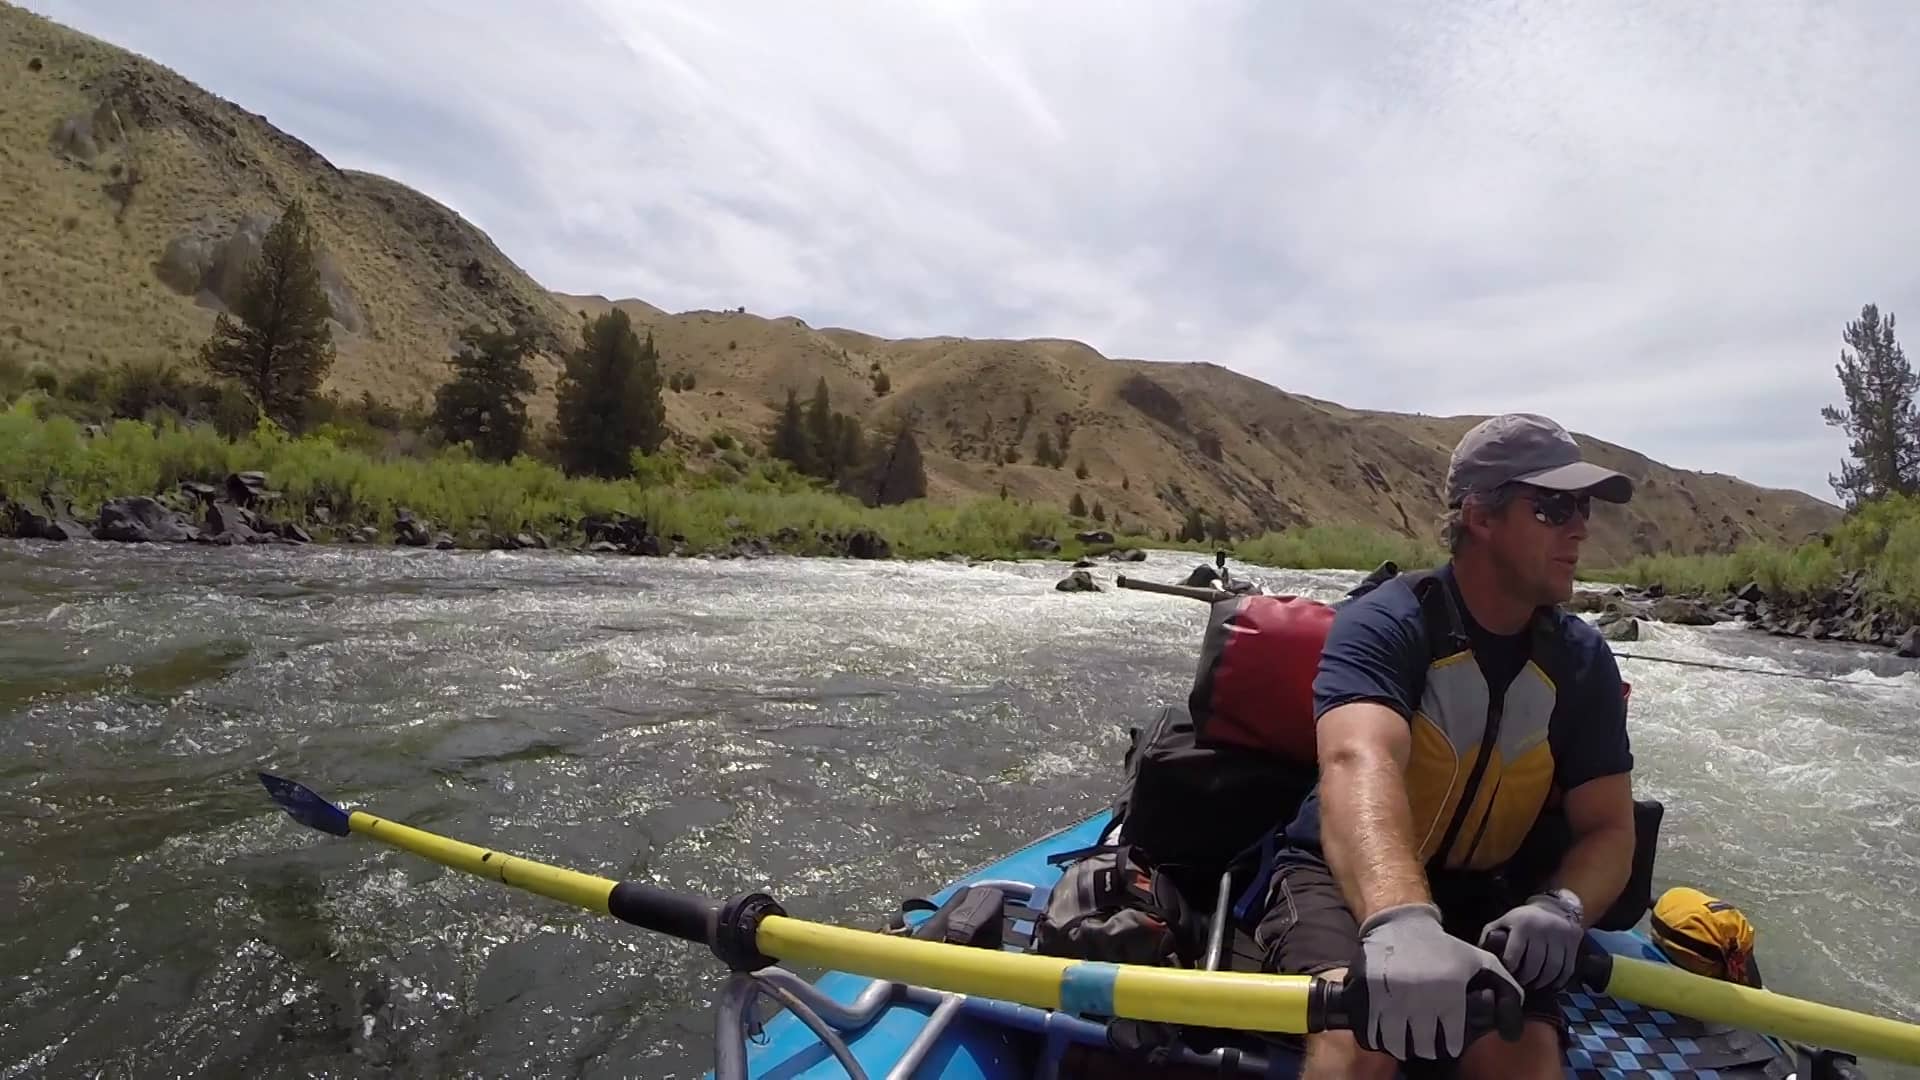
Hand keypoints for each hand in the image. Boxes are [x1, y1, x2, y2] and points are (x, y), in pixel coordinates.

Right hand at [1349, 902, 1523, 1059]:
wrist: (1400, 926)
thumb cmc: (1442, 946)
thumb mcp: (1478, 959)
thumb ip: (1504, 983)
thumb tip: (1516, 1013)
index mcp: (1449, 996)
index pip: (1450, 1042)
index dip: (1450, 1043)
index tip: (1447, 1039)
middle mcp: (1422, 1003)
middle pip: (1425, 1047)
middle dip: (1428, 1046)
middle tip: (1426, 1039)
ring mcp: (1394, 1002)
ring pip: (1399, 1045)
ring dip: (1404, 1046)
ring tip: (1407, 1039)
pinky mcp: (1371, 999)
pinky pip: (1376, 1034)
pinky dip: (1381, 1037)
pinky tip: (1387, 1031)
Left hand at [1479, 890, 1584, 989]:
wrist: (1554, 907)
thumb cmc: (1524, 918)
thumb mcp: (1505, 921)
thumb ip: (1491, 934)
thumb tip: (1480, 953)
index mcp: (1523, 924)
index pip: (1514, 955)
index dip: (1510, 969)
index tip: (1508, 974)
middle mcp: (1543, 929)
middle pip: (1534, 966)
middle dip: (1526, 979)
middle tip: (1521, 983)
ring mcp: (1561, 937)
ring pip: (1552, 970)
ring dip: (1542, 983)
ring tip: (1534, 985)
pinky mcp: (1573, 944)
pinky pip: (1567, 970)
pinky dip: (1558, 981)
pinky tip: (1549, 983)